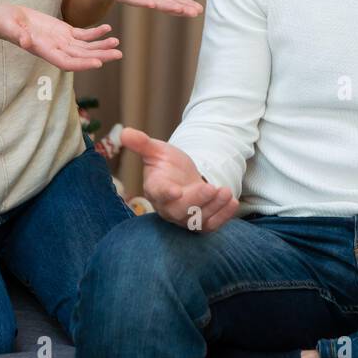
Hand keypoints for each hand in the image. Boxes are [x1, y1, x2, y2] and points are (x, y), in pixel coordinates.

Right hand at [0, 4, 121, 71]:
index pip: (66, 62)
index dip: (82, 64)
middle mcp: (55, 48)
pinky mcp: (62, 31)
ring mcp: (60, 41)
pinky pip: (82, 35)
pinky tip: (107, 29)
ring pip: (85, 47)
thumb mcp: (8, 25)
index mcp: (43, 50)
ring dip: (101, 46)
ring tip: (117, 42)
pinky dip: (95, 33)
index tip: (98, 63)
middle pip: (81, 56)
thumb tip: (25, 42)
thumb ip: (17, 34)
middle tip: (118, 54)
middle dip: (100, 56)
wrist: (4, 18)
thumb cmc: (4, 21)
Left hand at [94, 0, 202, 17]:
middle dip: (182, 8)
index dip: (188, 3)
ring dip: (168, 7)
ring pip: (157, 4)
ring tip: (180, 10)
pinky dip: (146, 1)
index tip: (200, 9)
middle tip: (195, 12)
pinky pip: (138, 0)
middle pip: (171, 3)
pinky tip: (153, 3)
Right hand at [119, 127, 237, 231]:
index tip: (175, 190)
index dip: (166, 194)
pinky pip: (211, 225)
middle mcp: (168, 207)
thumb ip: (142, 143)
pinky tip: (232, 202)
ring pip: (197, 220)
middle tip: (212, 188)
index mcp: (155, 189)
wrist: (183, 179)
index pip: (158, 194)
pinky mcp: (200, 223)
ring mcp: (185, 218)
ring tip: (226, 191)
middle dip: (197, 201)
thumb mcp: (157, 150)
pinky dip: (223, 216)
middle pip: (180, 211)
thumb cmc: (167, 165)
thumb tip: (124, 132)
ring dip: (214, 207)